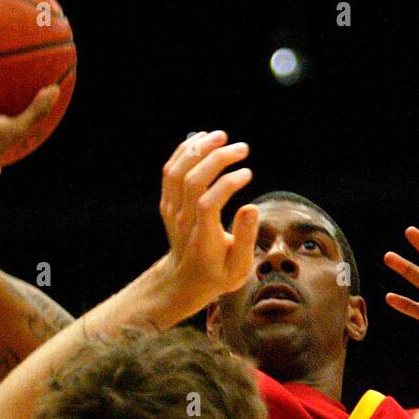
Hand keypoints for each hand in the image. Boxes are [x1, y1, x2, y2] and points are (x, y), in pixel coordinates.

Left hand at [159, 130, 257, 308]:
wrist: (185, 282)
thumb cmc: (218, 275)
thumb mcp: (240, 267)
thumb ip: (246, 238)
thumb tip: (251, 207)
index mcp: (203, 240)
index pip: (207, 204)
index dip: (227, 184)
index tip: (248, 173)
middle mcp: (183, 224)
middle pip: (192, 182)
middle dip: (217, 159)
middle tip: (242, 148)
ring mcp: (172, 212)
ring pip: (177, 173)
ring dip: (198, 150)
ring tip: (221, 136)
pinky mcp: (168, 204)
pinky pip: (170, 173)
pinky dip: (183, 153)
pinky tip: (201, 140)